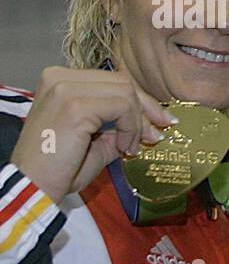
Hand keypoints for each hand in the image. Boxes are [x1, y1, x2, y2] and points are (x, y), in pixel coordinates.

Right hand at [10, 66, 175, 205]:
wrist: (34, 186)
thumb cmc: (60, 168)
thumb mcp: (96, 140)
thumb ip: (118, 125)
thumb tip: (150, 124)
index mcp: (61, 81)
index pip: (113, 81)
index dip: (140, 101)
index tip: (158, 123)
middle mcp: (60, 78)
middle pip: (122, 82)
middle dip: (146, 109)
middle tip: (157, 134)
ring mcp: (65, 88)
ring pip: (125, 92)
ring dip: (137, 122)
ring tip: (131, 146)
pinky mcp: (75, 105)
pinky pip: (122, 107)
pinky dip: (130, 128)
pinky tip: (123, 147)